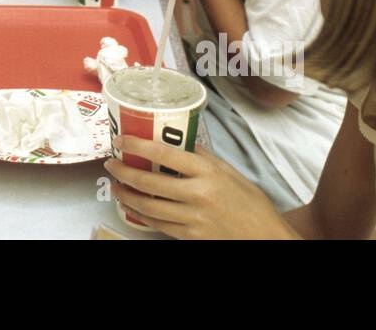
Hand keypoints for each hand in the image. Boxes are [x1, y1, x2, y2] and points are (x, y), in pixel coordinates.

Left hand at [105, 135, 294, 238]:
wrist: (264, 237)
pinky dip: (141, 215)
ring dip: (127, 195)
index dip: (138, 145)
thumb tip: (178, 138)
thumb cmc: (250, 202)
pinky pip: (158, 225)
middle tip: (111, 164)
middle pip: (150, 181)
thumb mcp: (229, 171)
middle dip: (124, 172)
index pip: (165, 153)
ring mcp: (193, 218)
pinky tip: (132, 207)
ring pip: (148, 207)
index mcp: (207, 172)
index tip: (121, 139)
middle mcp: (198, 194)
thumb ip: (202, 156)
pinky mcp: (190, 236)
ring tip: (116, 186)